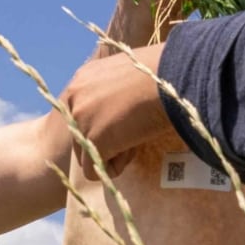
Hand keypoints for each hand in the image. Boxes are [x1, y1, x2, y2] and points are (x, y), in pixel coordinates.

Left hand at [62, 45, 177, 176]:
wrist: (171, 80)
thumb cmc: (160, 75)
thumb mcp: (127, 74)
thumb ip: (112, 90)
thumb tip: (116, 108)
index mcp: (82, 78)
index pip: (82, 114)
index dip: (105, 122)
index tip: (128, 117)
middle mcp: (74, 98)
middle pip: (80, 136)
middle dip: (106, 140)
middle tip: (133, 130)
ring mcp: (81, 120)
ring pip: (87, 154)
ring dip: (112, 152)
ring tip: (135, 138)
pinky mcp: (93, 140)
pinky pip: (94, 170)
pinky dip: (114, 168)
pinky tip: (132, 149)